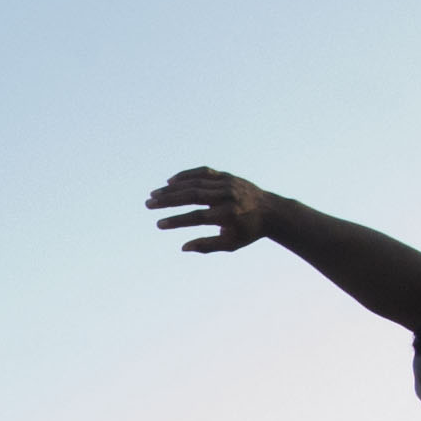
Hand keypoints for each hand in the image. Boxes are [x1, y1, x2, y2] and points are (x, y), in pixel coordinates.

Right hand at [145, 167, 310, 253]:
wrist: (271, 211)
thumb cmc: (248, 232)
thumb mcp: (231, 244)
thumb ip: (207, 245)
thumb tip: (183, 247)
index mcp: (229, 215)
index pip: (197, 217)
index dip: (177, 221)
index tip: (159, 224)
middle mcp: (227, 196)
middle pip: (192, 195)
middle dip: (168, 200)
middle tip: (149, 204)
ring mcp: (227, 183)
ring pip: (195, 182)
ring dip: (172, 188)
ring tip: (154, 195)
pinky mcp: (227, 175)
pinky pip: (203, 172)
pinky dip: (186, 175)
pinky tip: (170, 181)